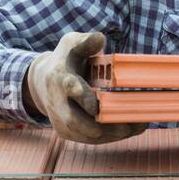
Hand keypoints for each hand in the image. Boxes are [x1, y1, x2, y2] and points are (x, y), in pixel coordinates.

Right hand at [25, 31, 145, 143]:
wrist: (41, 83)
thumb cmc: (65, 60)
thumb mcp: (71, 43)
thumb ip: (86, 41)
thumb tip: (100, 39)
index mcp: (59, 78)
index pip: (70, 89)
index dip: (85, 96)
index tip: (100, 102)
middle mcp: (57, 103)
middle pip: (77, 121)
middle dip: (105, 124)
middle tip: (131, 121)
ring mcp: (61, 121)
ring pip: (87, 135)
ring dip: (113, 133)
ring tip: (137, 126)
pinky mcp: (67, 133)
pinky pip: (91, 140)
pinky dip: (111, 136)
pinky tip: (129, 130)